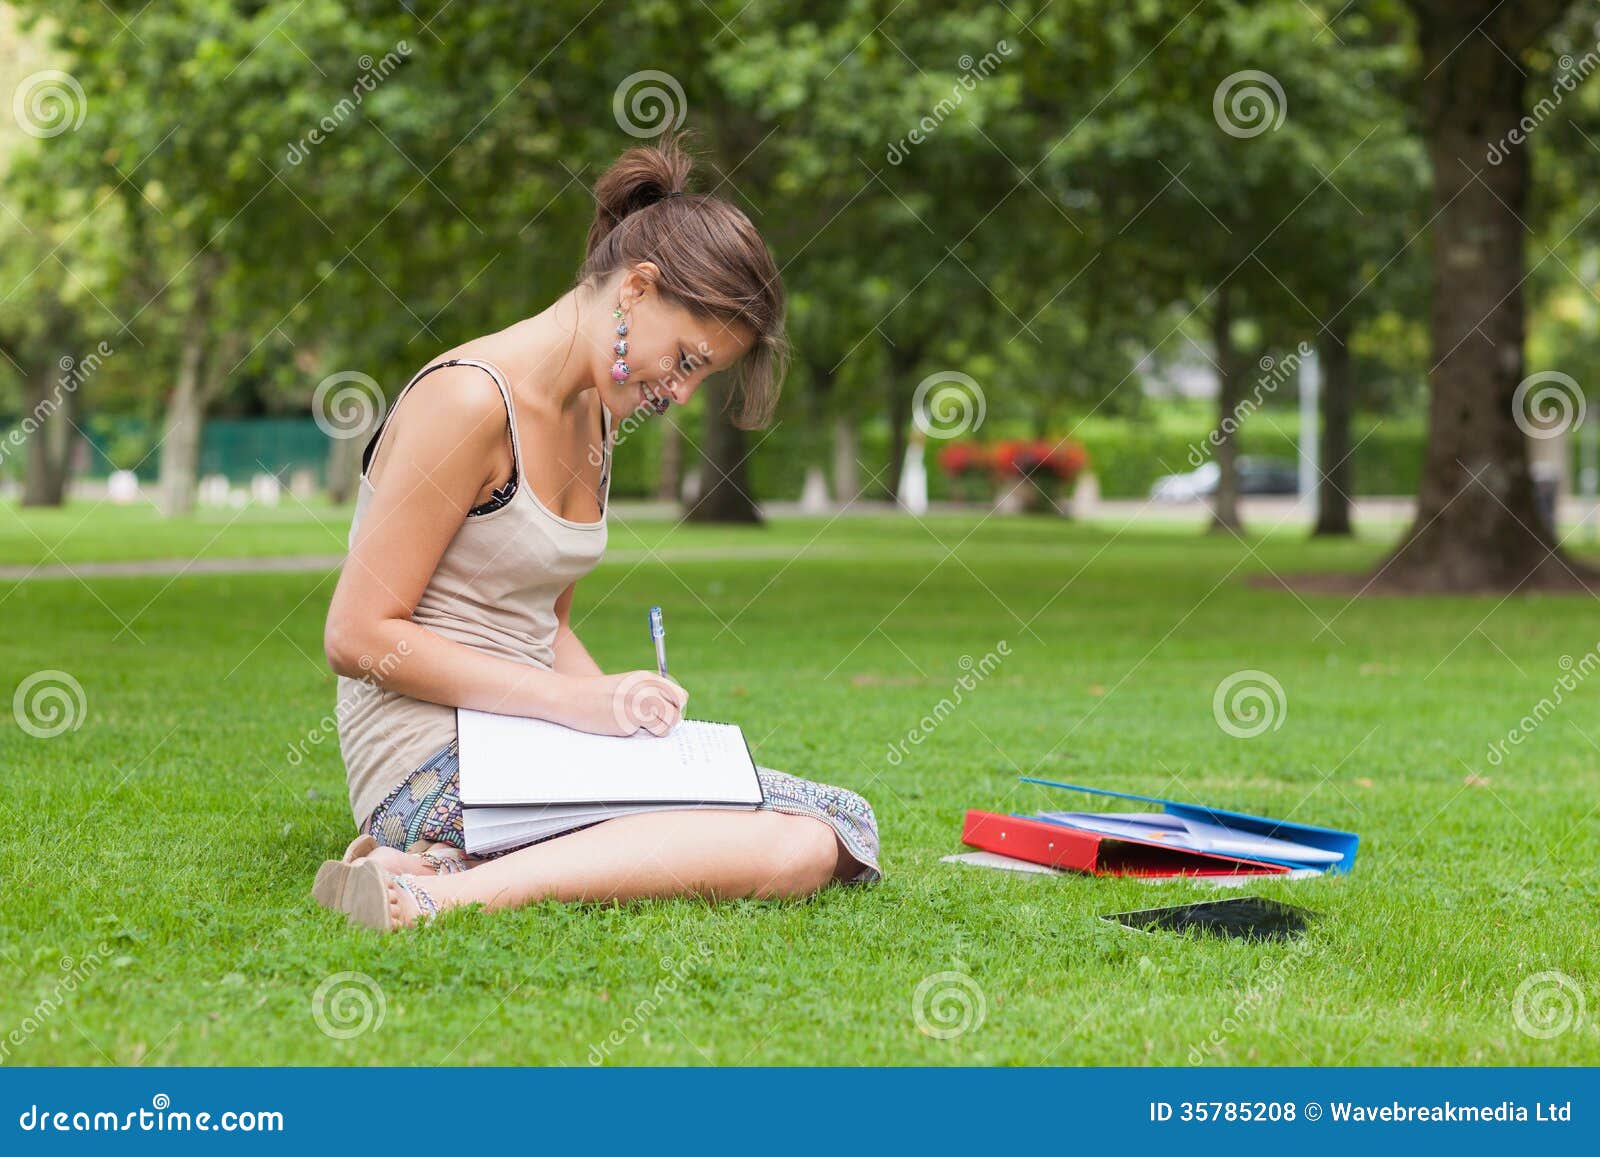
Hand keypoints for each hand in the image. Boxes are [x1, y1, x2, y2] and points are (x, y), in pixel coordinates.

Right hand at [558, 671, 687, 736]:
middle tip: (652, 724)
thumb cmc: (599, 694)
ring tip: (639, 726)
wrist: (571, 697)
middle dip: (668, 722)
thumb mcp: (628, 684)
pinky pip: (647, 734)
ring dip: (656, 731)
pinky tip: (623, 726)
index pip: (680, 696)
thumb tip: (675, 712)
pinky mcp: (628, 721)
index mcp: (647, 678)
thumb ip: (650, 692)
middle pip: (677, 713)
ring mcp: (638, 706)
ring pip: (666, 726)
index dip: (674, 708)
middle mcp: (646, 690)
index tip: (662, 713)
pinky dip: (638, 734)